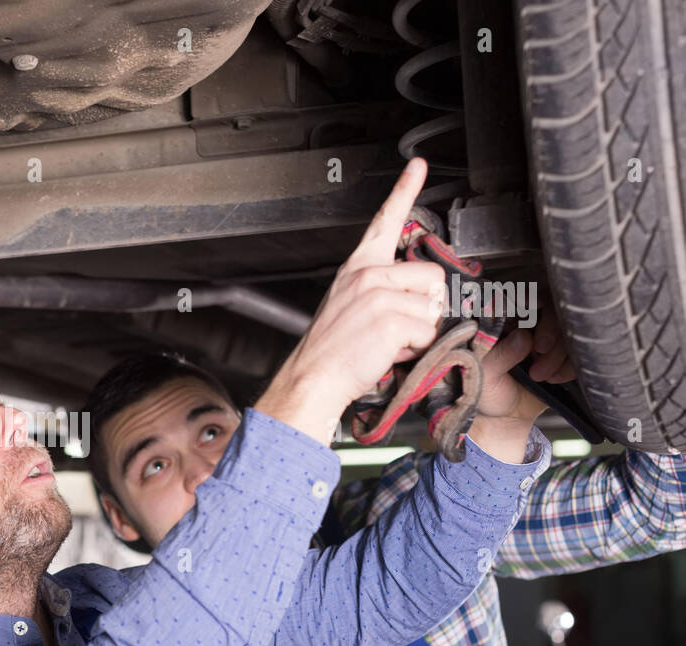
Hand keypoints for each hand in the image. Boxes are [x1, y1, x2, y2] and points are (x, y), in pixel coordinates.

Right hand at [256, 157, 445, 443]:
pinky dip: (415, 347)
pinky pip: (427, 330)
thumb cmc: (331, 350)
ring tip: (388, 340)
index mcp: (358, 267)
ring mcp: (379, 294)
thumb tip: (424, 297)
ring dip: (420, 330)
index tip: (416, 166)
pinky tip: (388, 350)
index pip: (385, 221)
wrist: (312, 378)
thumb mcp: (351, 306)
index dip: (404, 190)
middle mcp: (369, 274)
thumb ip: (384, 290)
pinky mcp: (390, 317)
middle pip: (432, 276)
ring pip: (433, 306)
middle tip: (395, 327)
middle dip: (425, 306)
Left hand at [477, 307, 576, 425]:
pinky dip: (571, 365)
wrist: (504, 418)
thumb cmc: (485, 392)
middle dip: (550, 329)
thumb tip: (523, 336)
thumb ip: (499, 355)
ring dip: (559, 352)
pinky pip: (581, 351)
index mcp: (501, 322)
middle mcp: (528, 325)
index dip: (531, 299)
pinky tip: (556, 378)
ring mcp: (550, 339)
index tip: (535, 308)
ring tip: (539, 375)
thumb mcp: (484, 375)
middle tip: (540, 349)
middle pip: (553, 309)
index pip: (521, 298)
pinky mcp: (566, 355)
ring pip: (570, 330)